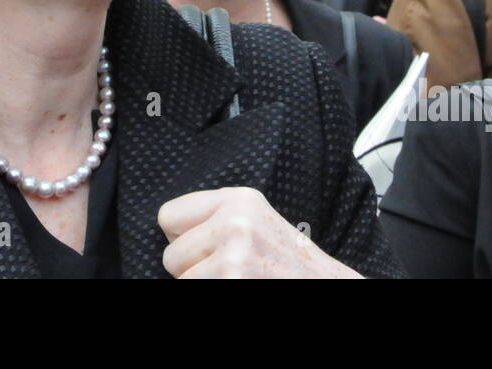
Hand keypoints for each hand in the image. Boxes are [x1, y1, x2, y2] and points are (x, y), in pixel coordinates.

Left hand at [158, 186, 361, 278]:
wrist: (324, 285)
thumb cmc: (287, 261)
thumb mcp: (255, 220)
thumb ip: (216, 215)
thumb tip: (167, 229)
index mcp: (239, 199)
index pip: (168, 215)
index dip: (182, 237)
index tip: (207, 247)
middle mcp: (236, 223)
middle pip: (171, 255)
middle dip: (193, 268)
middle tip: (232, 269)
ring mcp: (234, 258)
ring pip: (182, 280)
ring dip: (204, 284)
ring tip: (239, 279)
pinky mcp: (232, 283)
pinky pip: (194, 292)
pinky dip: (214, 292)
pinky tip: (242, 286)